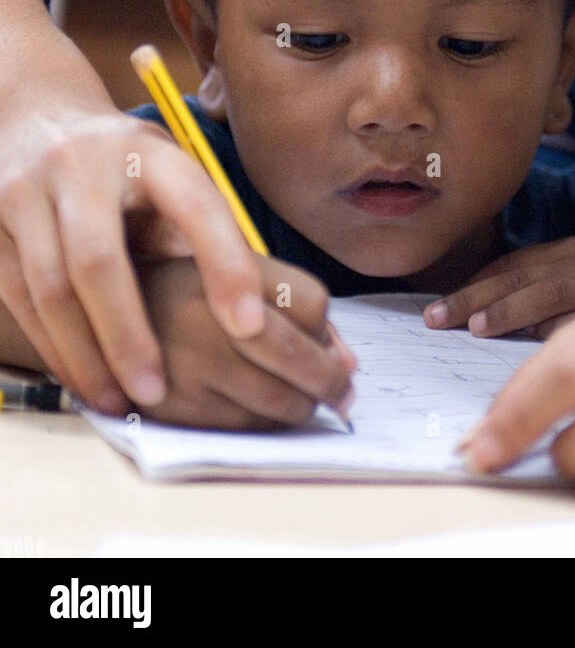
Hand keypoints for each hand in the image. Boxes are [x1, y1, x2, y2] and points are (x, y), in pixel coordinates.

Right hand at [0, 0, 281, 412]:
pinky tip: (80, 378)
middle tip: (157, 392)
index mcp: (150, 153)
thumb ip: (206, 228)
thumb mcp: (173, 173)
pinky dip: (51, 345)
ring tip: (118, 401)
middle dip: (128, 333)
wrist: (34, 117)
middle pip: (99, 260)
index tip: (249, 326)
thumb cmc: (127, 163)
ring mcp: (28, 194)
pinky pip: (19, 297)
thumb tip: (266, 307)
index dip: (224, 263)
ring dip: (84, 352)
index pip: (194, 206)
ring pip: (49, 287)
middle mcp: (83, 167)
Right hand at [135, 255, 355, 428]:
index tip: (327, 345)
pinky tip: (261, 411)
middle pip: (302, 361)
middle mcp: (211, 318)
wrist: (101, 310)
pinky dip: (263, 424)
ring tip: (301, 401)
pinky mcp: (176, 408)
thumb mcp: (238, 270)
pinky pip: (244, 428)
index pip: (314, 305)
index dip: (326, 330)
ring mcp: (193, 367)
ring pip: (279, 403)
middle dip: (330, 383)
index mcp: (231, 272)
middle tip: (341, 392)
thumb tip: (348, 363)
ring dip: (300, 407)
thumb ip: (296, 305)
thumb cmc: (185, 288)